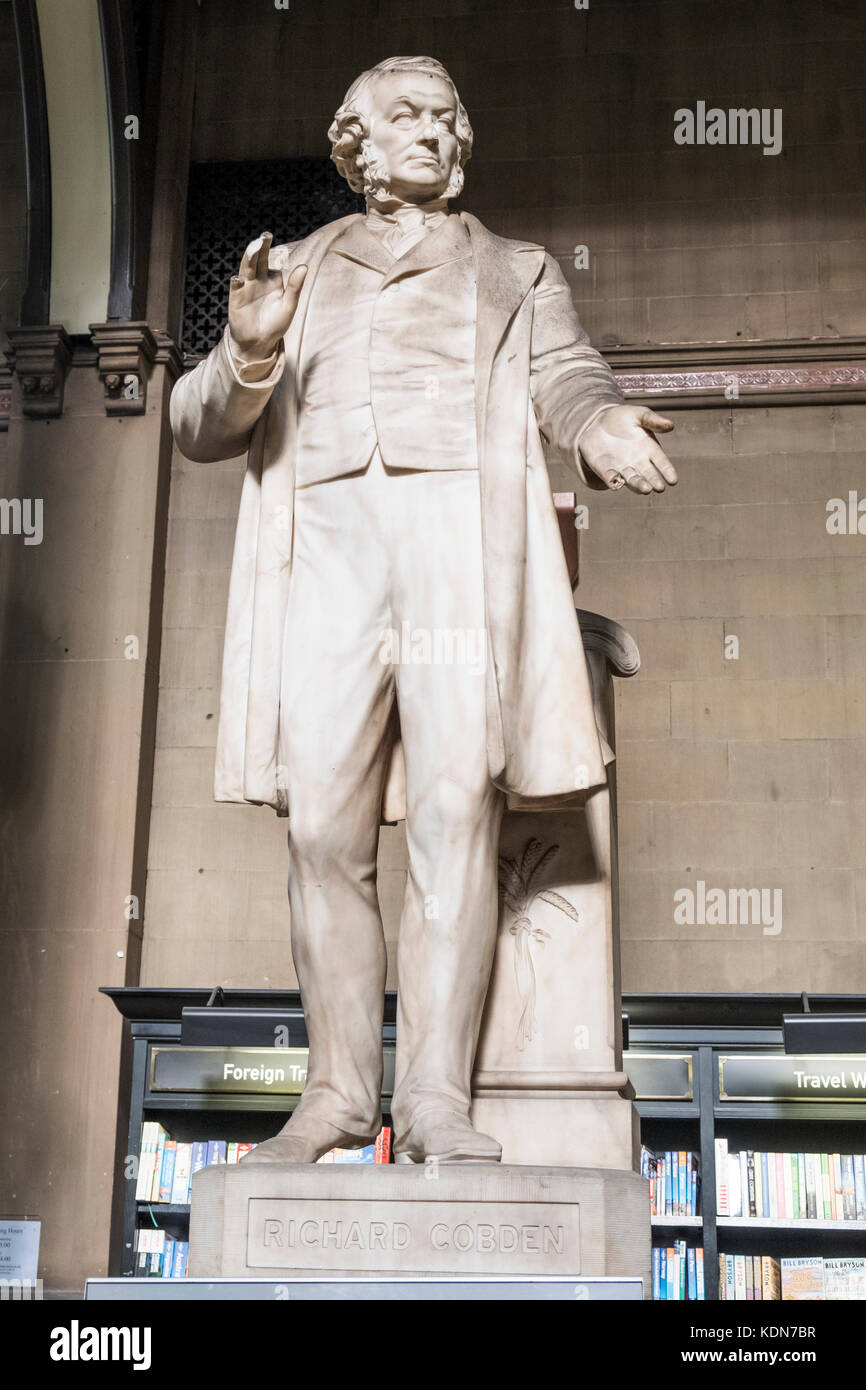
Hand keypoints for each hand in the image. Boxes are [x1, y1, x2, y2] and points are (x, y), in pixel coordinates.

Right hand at [228, 231, 307, 361]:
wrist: (260, 342)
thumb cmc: (276, 324)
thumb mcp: (289, 305)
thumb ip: (295, 286)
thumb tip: (304, 267)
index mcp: (272, 279)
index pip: (271, 259)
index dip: (271, 249)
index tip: (272, 238)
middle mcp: (258, 280)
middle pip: (258, 259)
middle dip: (260, 247)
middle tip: (265, 237)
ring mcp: (246, 287)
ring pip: (246, 268)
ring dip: (249, 257)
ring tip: (255, 247)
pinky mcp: (236, 298)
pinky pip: (236, 287)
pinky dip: (237, 282)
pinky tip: (239, 279)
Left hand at [578, 405, 676, 492]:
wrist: (598, 423)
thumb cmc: (624, 418)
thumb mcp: (639, 415)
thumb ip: (653, 420)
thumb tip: (670, 425)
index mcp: (649, 449)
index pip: (661, 462)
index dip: (667, 471)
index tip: (673, 480)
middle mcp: (638, 462)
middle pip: (647, 474)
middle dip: (653, 480)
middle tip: (659, 487)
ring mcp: (622, 468)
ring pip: (631, 479)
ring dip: (638, 485)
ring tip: (646, 489)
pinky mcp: (605, 470)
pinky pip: (610, 477)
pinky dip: (613, 480)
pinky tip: (616, 483)